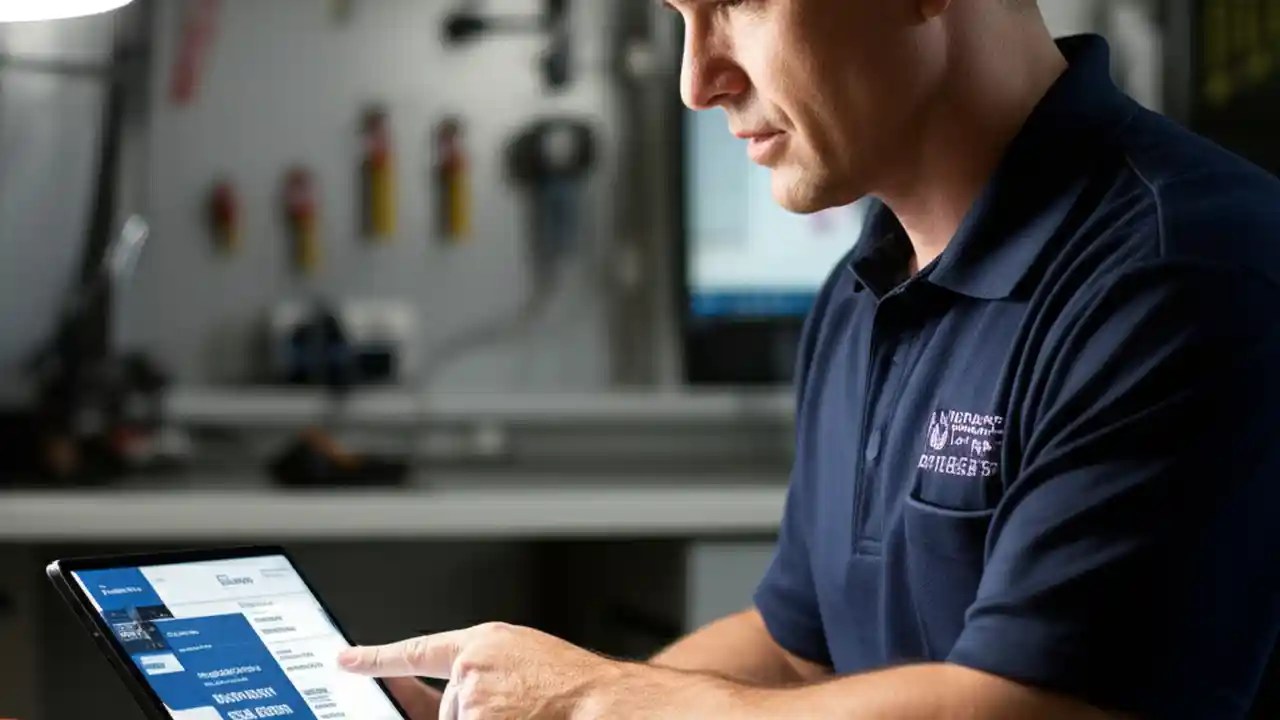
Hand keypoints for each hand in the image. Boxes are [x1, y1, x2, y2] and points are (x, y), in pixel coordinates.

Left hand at [339, 622, 621, 719]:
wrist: (599, 700)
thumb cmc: (571, 684)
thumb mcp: (522, 659)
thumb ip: (481, 671)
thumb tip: (440, 692)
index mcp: (483, 643)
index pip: (416, 650)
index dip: (376, 657)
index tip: (345, 659)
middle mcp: (469, 667)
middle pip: (449, 708)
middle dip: (477, 716)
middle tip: (517, 709)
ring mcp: (471, 697)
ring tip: (527, 713)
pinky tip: (521, 716)